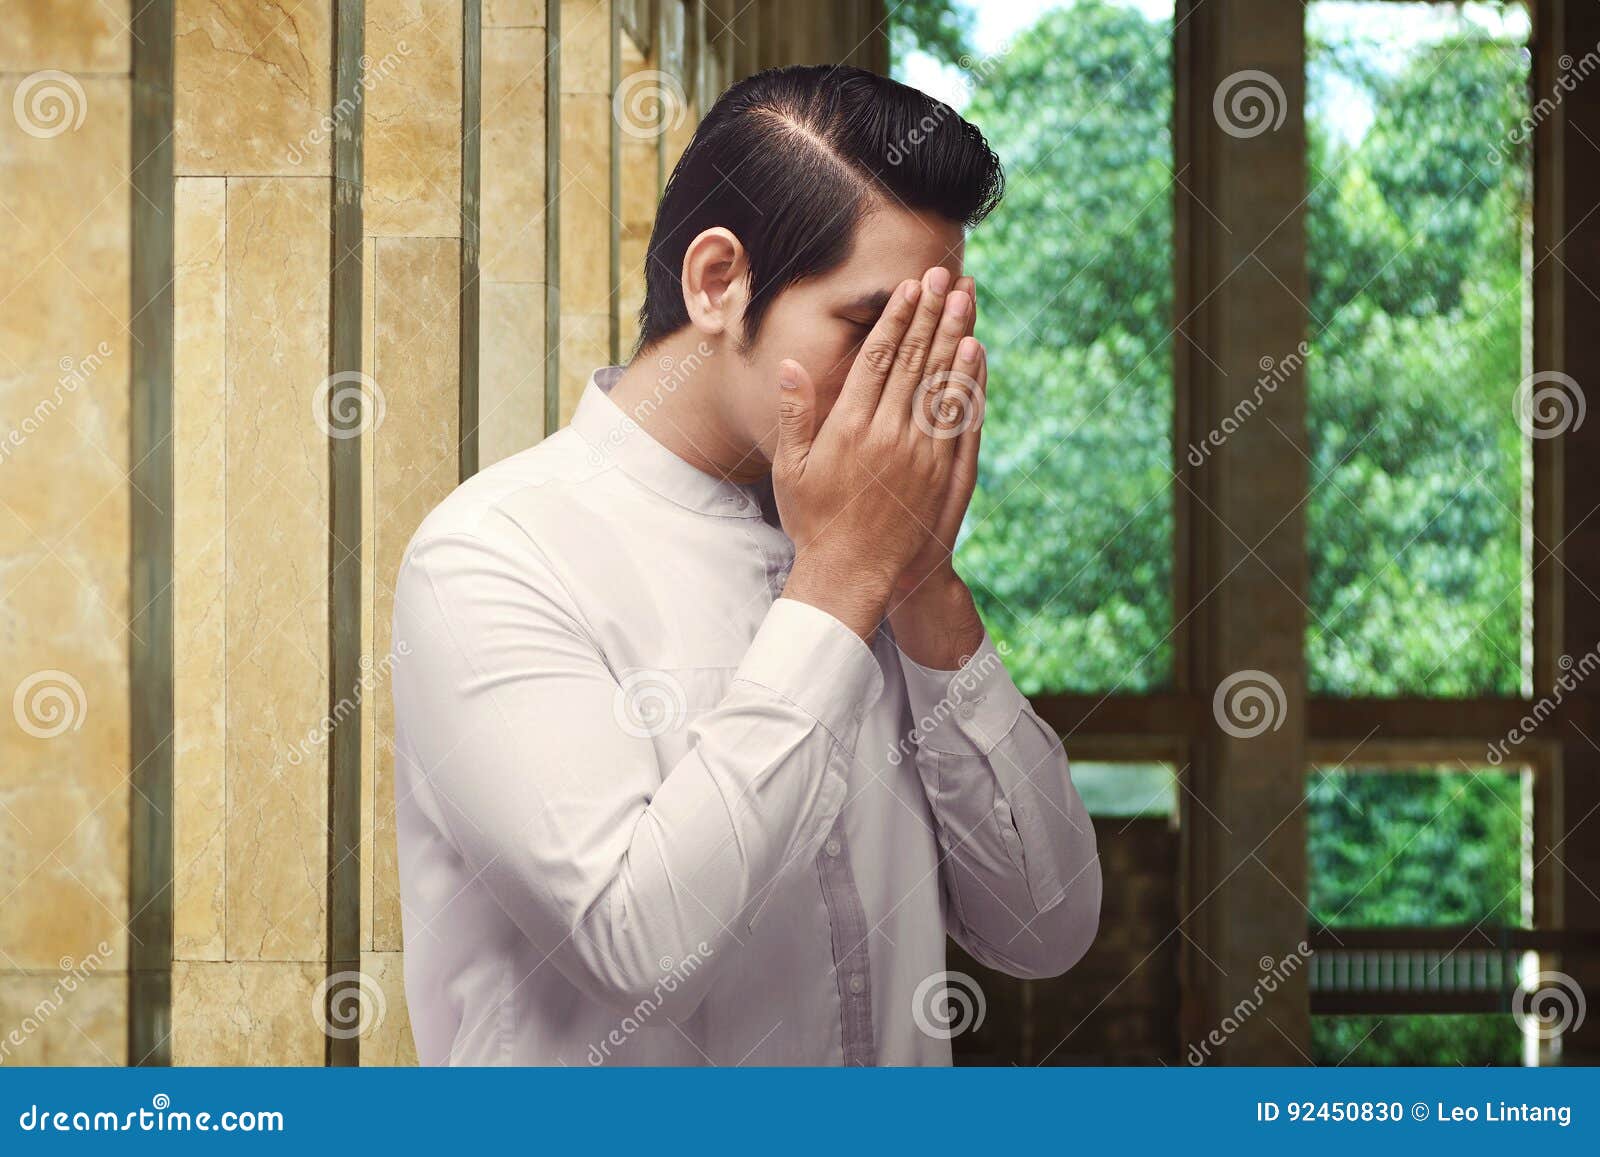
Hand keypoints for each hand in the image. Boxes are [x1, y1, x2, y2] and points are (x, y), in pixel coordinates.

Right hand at [773, 266, 973, 640]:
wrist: (854, 576)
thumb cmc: (815, 522)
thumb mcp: (791, 468)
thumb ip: (795, 414)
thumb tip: (790, 365)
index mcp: (850, 427)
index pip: (877, 358)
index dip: (896, 318)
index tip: (910, 288)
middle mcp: (890, 434)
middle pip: (915, 360)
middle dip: (931, 313)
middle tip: (943, 275)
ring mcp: (922, 454)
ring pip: (943, 382)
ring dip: (955, 335)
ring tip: (965, 298)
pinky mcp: (946, 474)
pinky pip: (963, 419)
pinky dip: (971, 383)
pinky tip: (975, 353)